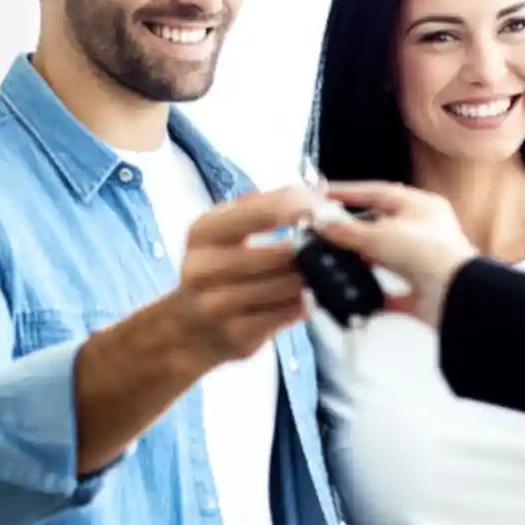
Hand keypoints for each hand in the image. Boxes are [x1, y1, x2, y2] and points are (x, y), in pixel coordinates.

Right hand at [167, 186, 314, 364]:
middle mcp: (204, 267)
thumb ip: (271, 207)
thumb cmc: (220, 269)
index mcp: (204, 231)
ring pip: (289, 285)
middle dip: (314, 249)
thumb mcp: (229, 231)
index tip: (330, 212)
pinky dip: (305, 303)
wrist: (188, 329)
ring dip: (312, 278)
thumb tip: (321, 190)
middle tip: (336, 246)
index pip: (266, 211)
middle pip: (283, 253)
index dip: (306, 208)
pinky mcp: (236, 335)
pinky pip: (288, 313)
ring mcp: (217, 304)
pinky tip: (307, 297)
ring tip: (322, 271)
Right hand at [313, 182, 478, 327]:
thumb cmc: (430, 255)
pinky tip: (358, 295)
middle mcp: (427, 232)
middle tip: (329, 231)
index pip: (379, 192)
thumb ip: (346, 231)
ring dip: (364, 260)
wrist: (454, 296)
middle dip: (355, 229)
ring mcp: (426, 262)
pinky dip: (375, 294)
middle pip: (382, 225)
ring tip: (339, 261)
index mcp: (422, 206)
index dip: (349, 192)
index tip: (326, 195)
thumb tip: (325, 225)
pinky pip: (393, 293)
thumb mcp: (378, 236)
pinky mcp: (423, 291)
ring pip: (387, 257)